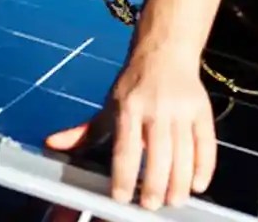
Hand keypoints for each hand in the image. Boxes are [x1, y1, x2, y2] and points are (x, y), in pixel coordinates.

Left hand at [45, 50, 215, 209]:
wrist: (164, 52)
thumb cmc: (134, 85)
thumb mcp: (108, 105)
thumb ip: (84, 131)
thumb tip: (51, 144)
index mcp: (128, 107)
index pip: (125, 148)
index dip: (123, 175)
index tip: (120, 197)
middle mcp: (155, 107)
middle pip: (158, 153)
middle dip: (154, 184)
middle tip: (150, 205)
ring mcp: (181, 109)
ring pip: (184, 152)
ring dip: (180, 182)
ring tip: (173, 201)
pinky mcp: (202, 110)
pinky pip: (206, 144)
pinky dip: (204, 167)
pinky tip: (198, 185)